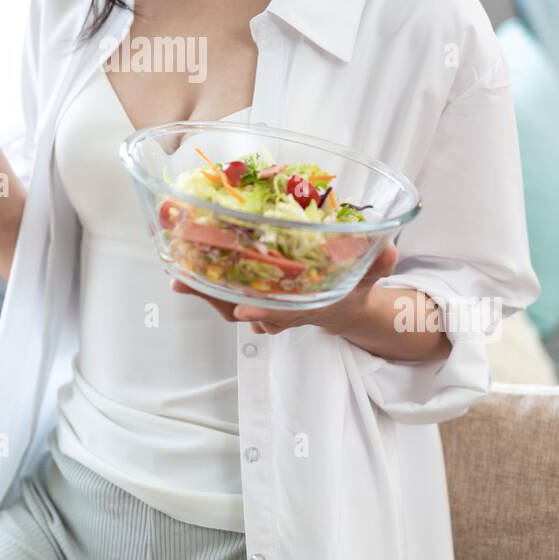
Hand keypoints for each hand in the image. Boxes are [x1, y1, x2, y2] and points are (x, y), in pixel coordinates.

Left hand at [170, 241, 399, 334]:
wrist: (340, 307)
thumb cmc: (350, 289)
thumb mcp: (368, 278)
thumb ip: (376, 263)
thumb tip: (387, 246)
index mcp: (304, 307)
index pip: (283, 313)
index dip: (266, 312)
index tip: (246, 310)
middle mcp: (276, 310)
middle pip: (239, 308)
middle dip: (211, 295)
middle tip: (181, 279)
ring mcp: (259, 305)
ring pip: (224, 301)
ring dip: (199, 284)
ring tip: (172, 264)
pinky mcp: (247, 294)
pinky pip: (220, 289)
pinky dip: (200, 275)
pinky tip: (178, 253)